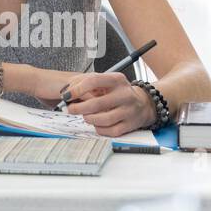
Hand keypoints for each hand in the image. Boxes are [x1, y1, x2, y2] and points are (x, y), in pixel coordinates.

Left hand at [35, 69, 155, 136]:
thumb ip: (88, 83)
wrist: (142, 104)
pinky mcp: (130, 125)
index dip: (77, 89)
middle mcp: (125, 94)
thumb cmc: (118, 93)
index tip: (67, 95)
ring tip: (85, 116)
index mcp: (117, 80)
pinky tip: (96, 124)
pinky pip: (109, 131)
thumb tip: (67, 91)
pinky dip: (99, 129)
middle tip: (71, 109)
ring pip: (102, 119)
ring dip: (89, 119)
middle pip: (97, 103)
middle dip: (79, 108)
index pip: (94, 81)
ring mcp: (129, 111)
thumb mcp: (107, 82)